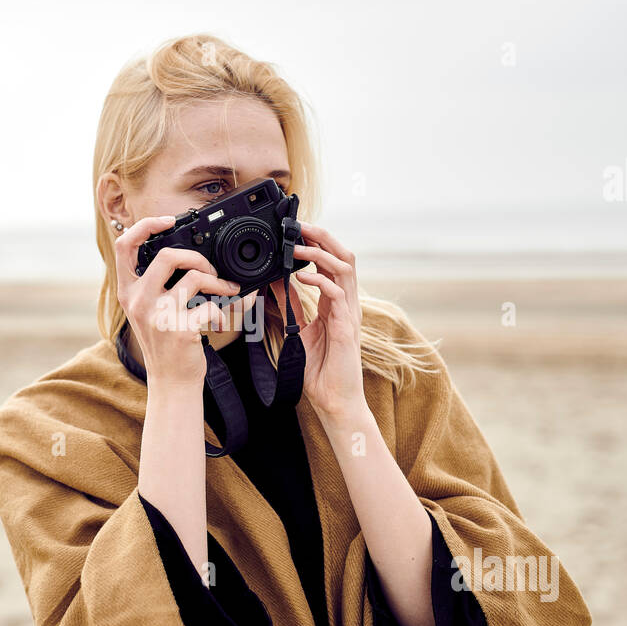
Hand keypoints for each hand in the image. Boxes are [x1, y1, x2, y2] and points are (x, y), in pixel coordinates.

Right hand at [114, 215, 241, 389]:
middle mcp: (139, 301)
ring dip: (219, 282)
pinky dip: (222, 311)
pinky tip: (219, 321)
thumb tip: (188, 253)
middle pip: (168, 255)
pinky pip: (210, 307)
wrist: (170, 382)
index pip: (125, 246)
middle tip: (209, 268)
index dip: (145, 226)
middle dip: (197, 256)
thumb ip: (156, 284)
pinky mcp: (180, 330)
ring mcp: (159, 316)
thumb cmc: (165, 344)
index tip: (167, 220)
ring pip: (195, 278)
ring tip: (227, 290)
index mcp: (128, 292)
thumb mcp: (150, 311)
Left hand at [273, 220, 367, 423]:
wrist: (333, 400)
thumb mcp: (299, 329)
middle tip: (301, 225)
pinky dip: (320, 281)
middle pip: (344, 256)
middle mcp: (347, 303)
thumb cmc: (320, 369)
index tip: (298, 231)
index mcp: (337, 302)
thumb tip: (277, 280)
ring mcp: (349, 314)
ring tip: (299, 247)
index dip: (318, 243)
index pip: (332, 262)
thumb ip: (292, 304)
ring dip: (321, 253)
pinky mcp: (346, 328)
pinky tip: (303, 278)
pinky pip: (338, 294)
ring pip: (345, 268)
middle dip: (324, 237)